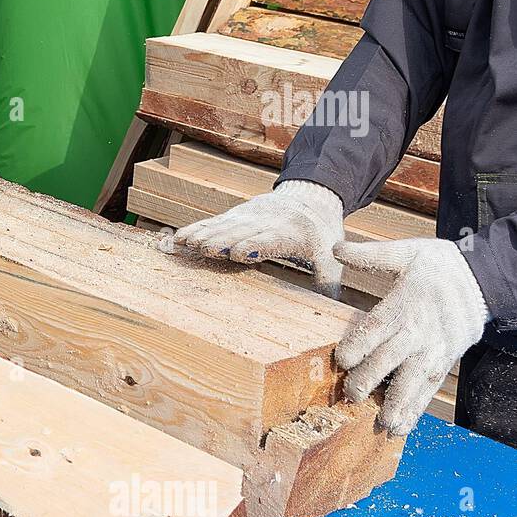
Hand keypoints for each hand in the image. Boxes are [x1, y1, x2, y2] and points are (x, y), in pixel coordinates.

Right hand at [173, 180, 346, 297]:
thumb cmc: (322, 234)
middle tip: (204, 249)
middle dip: (223, 240)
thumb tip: (335, 320)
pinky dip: (197, 228)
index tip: (240, 253)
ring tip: (185, 243)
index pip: (273, 240)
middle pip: (242, 232)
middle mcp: (268, 222)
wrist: (312, 196)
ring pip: (225, 225)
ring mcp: (250, 217)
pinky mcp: (237, 215)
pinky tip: (181, 237)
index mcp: (294, 234)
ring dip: (204, 234)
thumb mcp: (331, 260)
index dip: (257, 245)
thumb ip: (328, 286)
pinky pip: (214, 222)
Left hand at [334, 238, 488, 435]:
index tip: (342, 361)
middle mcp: (416, 332)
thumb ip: (369, 255)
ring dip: (398, 404)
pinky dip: (417, 408)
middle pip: (389, 360)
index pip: (374, 330)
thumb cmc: (437, 265)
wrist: (482, 277)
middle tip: (351, 397)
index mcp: (402, 306)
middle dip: (369, 381)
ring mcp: (433, 349)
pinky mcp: (446, 360)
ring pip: (412, 381)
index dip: (356, 347)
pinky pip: (429, 388)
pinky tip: (404, 426)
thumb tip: (335, 247)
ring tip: (385, 424)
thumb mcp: (404, 253)